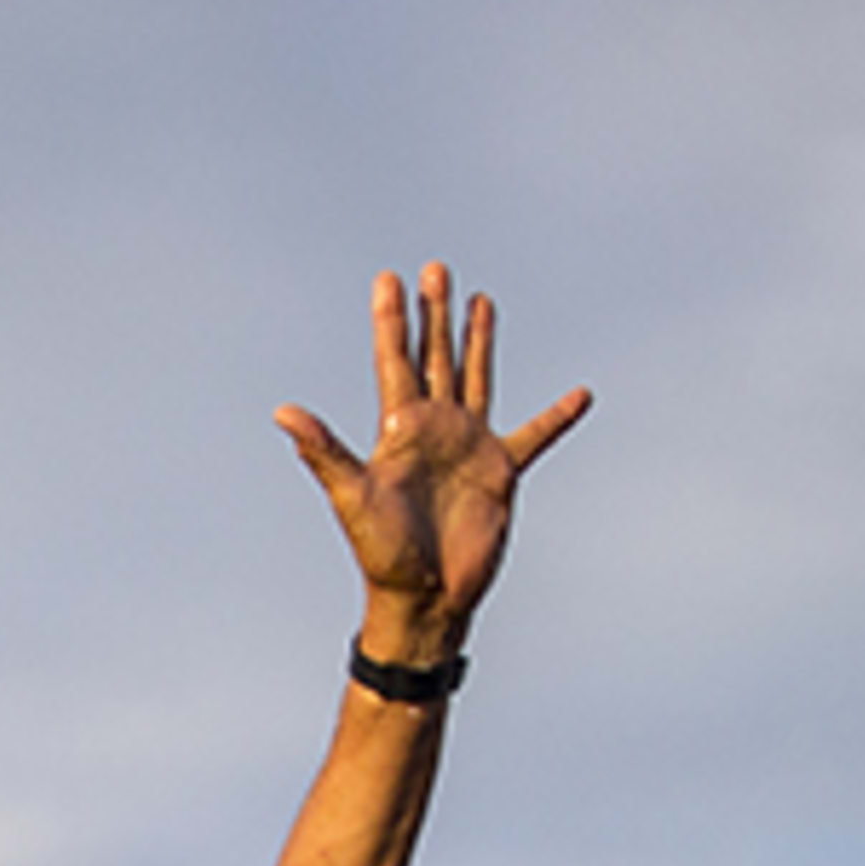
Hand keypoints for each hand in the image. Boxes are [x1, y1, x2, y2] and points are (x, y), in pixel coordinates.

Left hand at [275, 264, 588, 660]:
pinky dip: (558, 417)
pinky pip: (535, 434)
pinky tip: (581, 395)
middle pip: (435, 358)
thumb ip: (324, 450)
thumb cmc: (382, 553)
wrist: (426, 597)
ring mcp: (468, 446)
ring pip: (475, 379)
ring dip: (477, 341)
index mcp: (399, 430)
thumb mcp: (352, 497)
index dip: (391, 321)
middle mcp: (434, 429)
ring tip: (480, 300)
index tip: (388, 278)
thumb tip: (283, 413)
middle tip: (434, 268)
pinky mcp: (500, 470)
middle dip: (433, 315)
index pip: (394, 361)